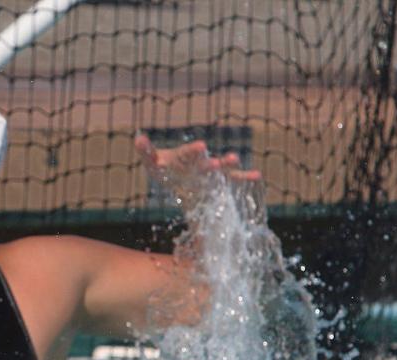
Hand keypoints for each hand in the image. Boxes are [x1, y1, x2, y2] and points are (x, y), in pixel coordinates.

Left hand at [136, 134, 261, 207]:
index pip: (188, 153)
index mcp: (183, 157)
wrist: (178, 179)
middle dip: (211, 162)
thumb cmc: (165, 168)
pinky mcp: (219, 183)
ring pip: (222, 169)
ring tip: (236, 159)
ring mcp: (211, 172)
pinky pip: (234, 181)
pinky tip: (257, 175)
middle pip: (205, 162)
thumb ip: (146, 151)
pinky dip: (245, 178)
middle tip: (219, 161)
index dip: (193, 150)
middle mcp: (200, 162)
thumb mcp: (152, 160)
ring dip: (228, 164)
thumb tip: (138, 138)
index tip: (202, 146)